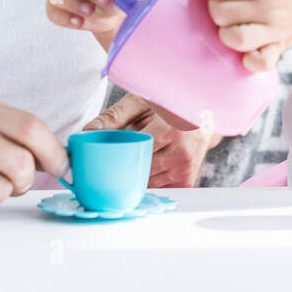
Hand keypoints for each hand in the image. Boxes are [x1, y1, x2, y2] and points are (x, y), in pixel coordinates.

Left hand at [85, 93, 222, 188]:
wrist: (203, 113)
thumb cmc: (169, 105)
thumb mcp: (141, 102)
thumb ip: (114, 117)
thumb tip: (87, 131)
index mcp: (172, 130)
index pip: (136, 153)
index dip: (117, 156)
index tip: (102, 157)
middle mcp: (182, 153)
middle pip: (141, 171)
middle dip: (124, 167)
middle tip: (110, 160)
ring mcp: (186, 169)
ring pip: (148, 183)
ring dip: (136, 174)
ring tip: (131, 160)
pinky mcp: (187, 180)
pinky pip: (159, 188)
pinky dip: (149, 180)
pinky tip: (145, 168)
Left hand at [202, 0, 291, 71]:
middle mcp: (268, 6)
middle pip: (219, 12)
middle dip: (215, 8)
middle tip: (226, 5)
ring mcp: (274, 29)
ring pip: (233, 38)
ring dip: (225, 33)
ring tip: (232, 26)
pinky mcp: (280, 47)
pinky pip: (258, 63)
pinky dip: (248, 60)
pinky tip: (247, 49)